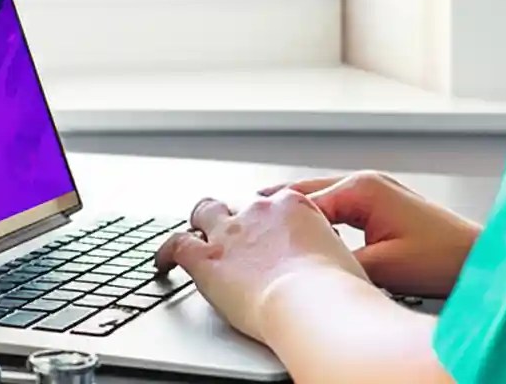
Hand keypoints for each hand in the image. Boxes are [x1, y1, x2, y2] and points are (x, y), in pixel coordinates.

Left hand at [154, 190, 370, 341]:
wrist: (312, 302)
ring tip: (195, 235)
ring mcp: (229, 231)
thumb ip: (330, 256)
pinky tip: (162, 262)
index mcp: (295, 207)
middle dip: (233, 215)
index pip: (274, 204)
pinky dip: (166, 252)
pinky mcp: (205, 258)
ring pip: (203, 213)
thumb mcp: (343, 260)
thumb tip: (335, 272)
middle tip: (232, 233)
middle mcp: (259, 211)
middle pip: (237, 203)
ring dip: (199, 223)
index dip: (269, 220)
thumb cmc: (336, 290)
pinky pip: (176, 246)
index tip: (271, 234)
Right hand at [260, 171, 480, 296]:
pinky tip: (304, 229)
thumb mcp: (383, 266)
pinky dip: (317, 216)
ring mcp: (376, 191)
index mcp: (363, 188)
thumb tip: (311, 266)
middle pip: (307, 192)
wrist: (477, 258)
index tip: (255, 235)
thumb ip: (341, 261)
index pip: (304, 203)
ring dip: (296, 210)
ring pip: (321, 196)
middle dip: (277, 207)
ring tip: (265, 221)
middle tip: (244, 217)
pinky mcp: (383, 204)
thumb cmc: (442, 257)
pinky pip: (338, 206)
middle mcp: (367, 182)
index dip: (278, 222)